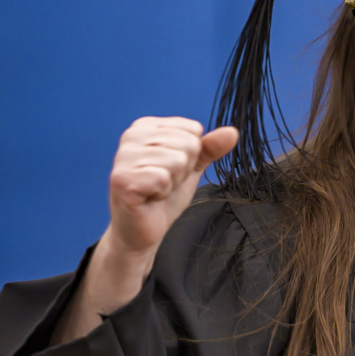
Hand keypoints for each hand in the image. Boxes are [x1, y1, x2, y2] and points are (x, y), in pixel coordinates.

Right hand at [105, 117, 237, 258]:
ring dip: (172, 182)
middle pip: (188, 144)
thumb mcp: (192, 168)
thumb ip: (209, 148)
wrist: (143, 229)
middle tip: (163, 182)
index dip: (190, 156)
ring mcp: (124, 156)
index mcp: (147, 127)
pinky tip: (149, 197)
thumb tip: (232, 132)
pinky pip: (162, 178)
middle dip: (182, 170)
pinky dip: (162, 192)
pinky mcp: (122, 179)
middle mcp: (132, 136)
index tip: (171, 169)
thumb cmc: (163, 196)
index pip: (193, 129)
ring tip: (156, 189)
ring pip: (177, 160)